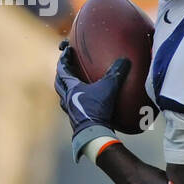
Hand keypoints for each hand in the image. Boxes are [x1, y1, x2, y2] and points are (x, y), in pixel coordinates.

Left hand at [54, 42, 129, 160]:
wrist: (93, 132)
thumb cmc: (97, 109)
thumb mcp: (108, 88)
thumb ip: (116, 74)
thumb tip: (125, 60)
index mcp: (71, 88)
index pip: (63, 70)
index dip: (64, 59)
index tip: (66, 51)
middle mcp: (67, 98)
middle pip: (59, 83)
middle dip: (61, 73)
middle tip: (66, 67)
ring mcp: (70, 109)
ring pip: (63, 95)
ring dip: (65, 88)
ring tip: (71, 84)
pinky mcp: (75, 118)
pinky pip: (70, 106)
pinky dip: (73, 101)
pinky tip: (80, 102)